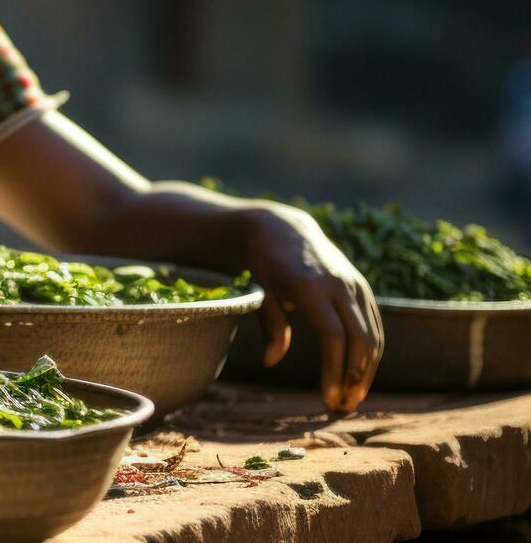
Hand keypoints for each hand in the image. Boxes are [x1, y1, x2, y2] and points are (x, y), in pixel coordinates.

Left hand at [241, 202, 383, 413]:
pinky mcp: (363, 288)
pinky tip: (360, 376)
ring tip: (352, 399)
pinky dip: (372, 353)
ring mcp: (355, 286)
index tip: (328, 399)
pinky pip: (375, 326)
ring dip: (366, 371)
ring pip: (374, 335)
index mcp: (312, 286)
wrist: (283, 229)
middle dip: (355, 377)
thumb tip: (271, 362)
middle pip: (360, 339)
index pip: (333, 336)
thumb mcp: (261, 291)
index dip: (334, 370)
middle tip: (342, 407)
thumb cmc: (265, 264)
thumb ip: (271, 325)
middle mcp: (340, 285)